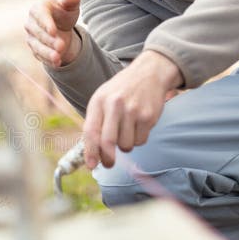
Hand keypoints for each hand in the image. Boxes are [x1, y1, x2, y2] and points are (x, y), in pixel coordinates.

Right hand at [25, 0, 80, 67]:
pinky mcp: (34, 49)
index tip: (53, 32)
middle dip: (50, 41)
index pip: (40, 16)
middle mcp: (31, 23)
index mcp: (38, 9)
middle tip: (61, 46)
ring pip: (37, 47)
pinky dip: (48, 60)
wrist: (61, 28)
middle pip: (39, 33)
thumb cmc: (64, 13)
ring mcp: (31, 38)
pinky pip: (40, 56)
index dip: (46, 24)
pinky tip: (57, 63)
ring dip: (47, 53)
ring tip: (58, 58)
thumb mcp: (70, 6)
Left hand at [82, 50, 182, 168]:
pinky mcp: (149, 116)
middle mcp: (115, 105)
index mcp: (99, 101)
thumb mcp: (102, 99)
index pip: (91, 131)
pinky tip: (138, 125)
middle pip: (108, 142)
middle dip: (107, 159)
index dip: (90, 152)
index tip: (90, 165)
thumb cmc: (121, 91)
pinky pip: (141, 141)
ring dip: (125, 146)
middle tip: (108, 164)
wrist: (148, 74)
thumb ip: (95, 123)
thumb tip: (92, 153)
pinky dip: (138, 139)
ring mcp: (133, 110)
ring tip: (127, 131)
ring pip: (126, 145)